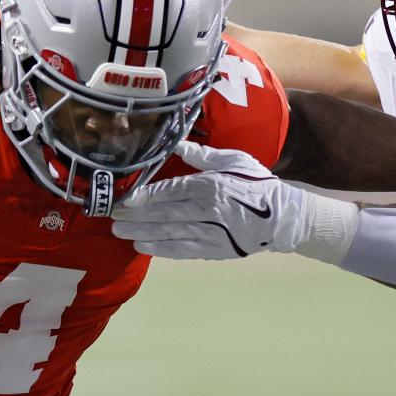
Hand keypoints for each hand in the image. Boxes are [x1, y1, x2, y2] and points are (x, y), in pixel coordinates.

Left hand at [110, 143, 334, 259]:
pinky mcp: (216, 248)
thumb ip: (202, 156)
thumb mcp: (233, 160)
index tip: (125, 200)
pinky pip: (184, 250)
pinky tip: (145, 247)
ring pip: (170, 233)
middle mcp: (208, 210)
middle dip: (136, 217)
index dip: (145, 197)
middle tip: (111, 219)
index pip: (171, 191)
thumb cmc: (257, 184)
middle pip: (165, 214)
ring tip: (121, 234)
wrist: (284, 218)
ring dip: (143, 234)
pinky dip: (163, 249)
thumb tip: (177, 146)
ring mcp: (212, 232)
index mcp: (211, 185)